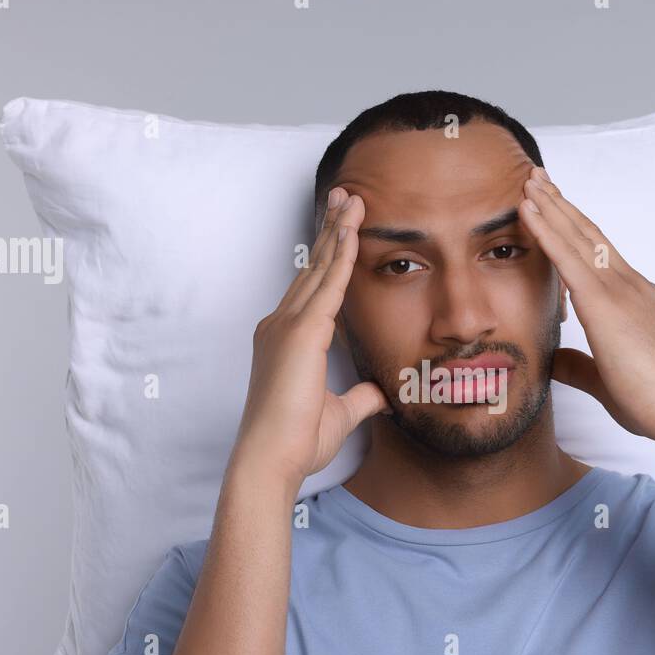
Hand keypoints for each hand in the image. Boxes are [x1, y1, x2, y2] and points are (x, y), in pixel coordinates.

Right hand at [230, 188, 388, 489]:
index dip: (326, 256)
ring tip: (351, 197)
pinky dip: (340, 254)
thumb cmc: (296, 442)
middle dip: (330, 229)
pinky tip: (352, 229)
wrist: (272, 458)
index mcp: (287, 340)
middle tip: (345, 195)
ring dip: (336, 229)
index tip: (340, 228)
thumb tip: (382, 393)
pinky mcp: (301, 332)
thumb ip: (361, 397)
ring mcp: (287, 325)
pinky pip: (327, 284)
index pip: (312, 288)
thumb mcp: (340, 413)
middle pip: (312, 267)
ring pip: (318, 266)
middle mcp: (281, 325)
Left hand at [517, 166, 654, 444]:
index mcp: (636, 300)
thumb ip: (581, 365)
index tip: (556, 207)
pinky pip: (568, 257)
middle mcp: (630, 286)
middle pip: (589, 234)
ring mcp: (620, 290)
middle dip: (562, 204)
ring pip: (578, 236)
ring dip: (551, 206)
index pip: (599, 255)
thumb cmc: (654, 401)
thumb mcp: (607, 379)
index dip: (576, 228)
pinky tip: (528, 211)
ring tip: (529, 181)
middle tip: (538, 178)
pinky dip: (546, 230)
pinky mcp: (605, 303)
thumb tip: (557, 360)